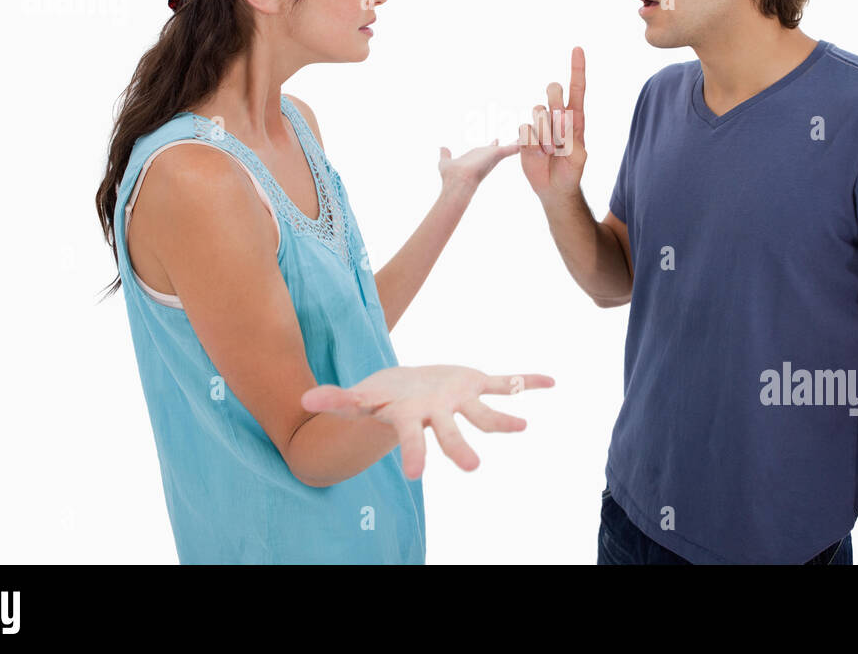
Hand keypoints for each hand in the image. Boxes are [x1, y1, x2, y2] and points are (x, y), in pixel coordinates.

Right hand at [300, 365, 555, 479]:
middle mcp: (441, 414)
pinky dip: (526, 381)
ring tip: (523, 427)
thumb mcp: (361, 397)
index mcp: (412, 418)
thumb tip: (304, 402)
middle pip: (452, 433)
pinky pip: (506, 382)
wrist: (409, 389)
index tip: (415, 476)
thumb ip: (335, 400)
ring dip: (504, 418)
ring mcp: (462, 401)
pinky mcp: (477, 384)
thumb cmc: (384, 397)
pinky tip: (553, 381)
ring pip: (485, 411)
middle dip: (460, 449)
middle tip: (473, 469)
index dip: (414, 454)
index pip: (412, 438)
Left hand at [438, 138, 520, 193]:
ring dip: (518, 143)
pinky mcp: (497, 154)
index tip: (496, 139)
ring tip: (528, 135)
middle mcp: (487, 158)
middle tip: (519, 138)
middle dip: (510, 144)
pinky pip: (511, 148)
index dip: (492, 145)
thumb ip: (445, 155)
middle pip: (501, 149)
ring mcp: (493, 157)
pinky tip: (527, 140)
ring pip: (509, 148)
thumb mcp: (446, 162)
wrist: (458, 181)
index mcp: (477, 159)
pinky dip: (518, 144)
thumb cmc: (451, 176)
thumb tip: (442, 148)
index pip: (487, 151)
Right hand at [518, 46, 587, 201]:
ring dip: (546, 134)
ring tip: (551, 151)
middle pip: (554, 91)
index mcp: (575, 118)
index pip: (577, 88)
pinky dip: (533, 142)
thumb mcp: (579, 156)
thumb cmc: (571, 171)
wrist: (554, 187)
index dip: (577, 68)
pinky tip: (538, 154)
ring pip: (538, 111)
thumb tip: (562, 116)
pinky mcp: (526, 134)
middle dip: (556, 100)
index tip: (577, 49)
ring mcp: (540, 124)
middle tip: (560, 123)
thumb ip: (572, 136)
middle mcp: (557, 116)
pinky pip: (525, 128)